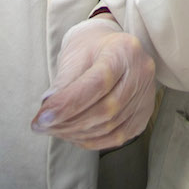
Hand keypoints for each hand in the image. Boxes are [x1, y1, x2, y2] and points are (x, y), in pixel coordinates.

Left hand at [33, 17, 155, 149]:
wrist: (111, 47)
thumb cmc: (90, 48)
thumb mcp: (74, 55)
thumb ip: (62, 84)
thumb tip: (47, 114)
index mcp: (124, 50)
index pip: (97, 84)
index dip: (68, 104)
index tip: (42, 118)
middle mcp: (142, 72)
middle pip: (106, 109)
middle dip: (69, 123)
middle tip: (42, 126)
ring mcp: (146, 94)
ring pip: (110, 126)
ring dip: (77, 134)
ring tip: (54, 130)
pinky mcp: (144, 113)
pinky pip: (117, 136)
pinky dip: (92, 141)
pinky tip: (73, 135)